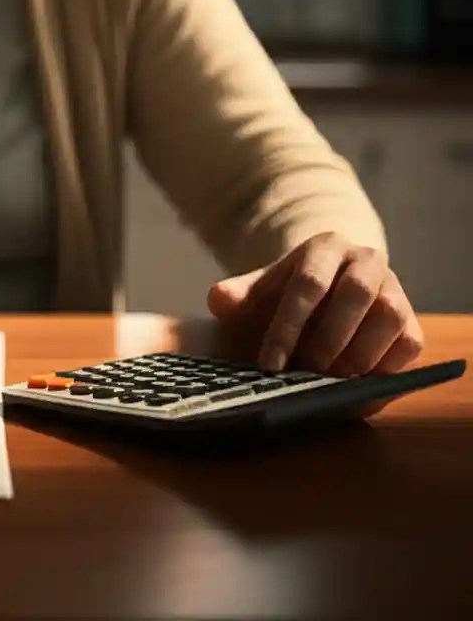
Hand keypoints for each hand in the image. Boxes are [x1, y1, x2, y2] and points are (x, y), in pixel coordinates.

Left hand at [207, 232, 422, 375]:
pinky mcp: (411, 321)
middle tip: (304, 372)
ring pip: (390, 317)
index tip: (270, 363)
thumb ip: (236, 295)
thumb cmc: (285, 294)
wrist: (326, 290)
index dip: (288, 326)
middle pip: (355, 295)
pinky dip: (384, 367)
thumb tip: (220, 299)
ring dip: (359, 355)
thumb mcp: (258, 291)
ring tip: (328, 381)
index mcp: (325, 246)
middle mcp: (367, 260)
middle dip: (328, 339)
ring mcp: (395, 289)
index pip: (308, 283)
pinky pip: (409, 343)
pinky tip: (354, 385)